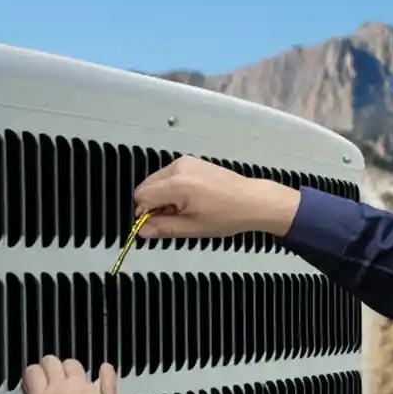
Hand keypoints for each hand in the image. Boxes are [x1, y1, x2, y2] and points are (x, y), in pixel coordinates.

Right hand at [132, 155, 302, 239]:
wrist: (252, 201)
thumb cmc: (225, 216)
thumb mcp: (192, 228)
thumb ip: (162, 227)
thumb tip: (141, 231)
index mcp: (176, 184)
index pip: (142, 196)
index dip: (143, 213)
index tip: (155, 225)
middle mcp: (178, 167)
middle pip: (147, 185)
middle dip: (152, 204)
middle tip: (172, 218)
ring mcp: (185, 161)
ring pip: (157, 180)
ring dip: (162, 196)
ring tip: (184, 209)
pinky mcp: (192, 161)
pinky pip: (170, 175)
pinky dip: (172, 188)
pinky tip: (190, 199)